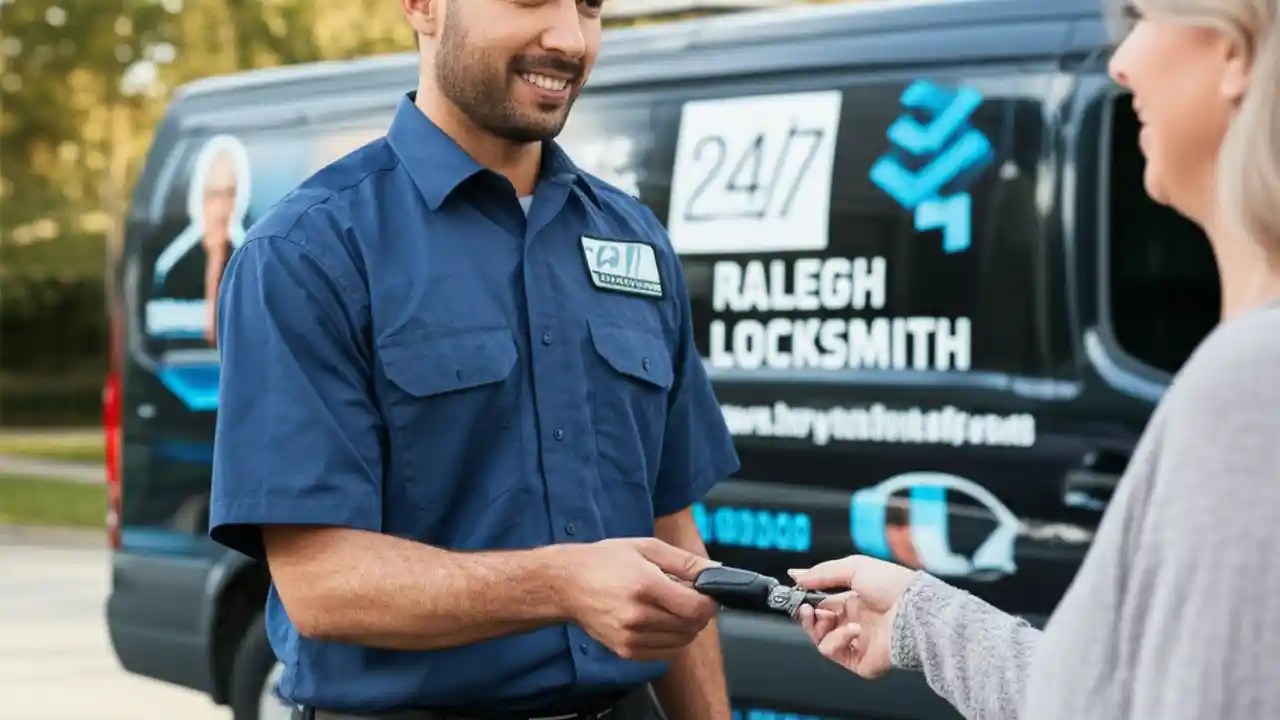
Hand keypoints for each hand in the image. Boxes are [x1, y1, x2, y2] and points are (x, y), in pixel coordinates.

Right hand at [562, 538, 719, 661]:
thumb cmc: (604, 561)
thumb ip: (684, 561)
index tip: (706, 593)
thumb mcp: (646, 548)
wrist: (566, 584)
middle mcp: (638, 616)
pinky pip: (665, 653)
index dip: (709, 601)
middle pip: (692, 627)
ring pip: (682, 642)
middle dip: (698, 612)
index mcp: (645, 586)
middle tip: (687, 596)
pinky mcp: (626, 651)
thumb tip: (715, 570)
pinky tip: (660, 621)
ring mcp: (631, 637)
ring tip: (670, 607)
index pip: (696, 608)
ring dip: (686, 626)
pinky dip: (672, 640)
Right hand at [788, 555, 915, 678]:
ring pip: (821, 641)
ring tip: (831, 617)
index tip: (795, 596)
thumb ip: (821, 573)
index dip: (806, 602)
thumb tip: (796, 574)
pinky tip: (852, 629)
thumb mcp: (853, 567)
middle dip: (807, 616)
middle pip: (816, 626)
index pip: (820, 605)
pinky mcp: (860, 661)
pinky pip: (835, 653)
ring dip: (820, 628)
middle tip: (805, 608)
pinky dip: (838, 639)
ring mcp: (857, 643)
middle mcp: (853, 623)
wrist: (914, 608)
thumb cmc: (893, 585)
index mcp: (852, 602)